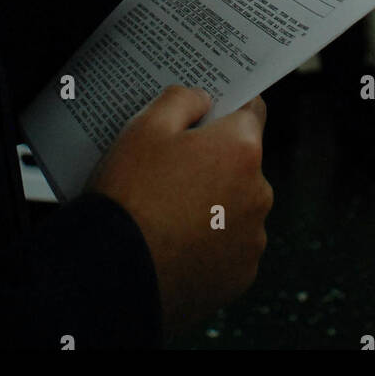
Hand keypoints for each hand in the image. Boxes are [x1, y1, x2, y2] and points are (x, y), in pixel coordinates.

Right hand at [86, 85, 272, 335]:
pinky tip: (175, 243)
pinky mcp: (241, 275)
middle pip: (243, 163)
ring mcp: (252, 239)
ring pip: (237, 207)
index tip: (205, 118)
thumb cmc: (130, 195)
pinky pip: (230, 247)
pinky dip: (210, 243)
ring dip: (215, 205)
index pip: (251, 111)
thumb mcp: (145, 126)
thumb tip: (202, 101)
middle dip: (215, 162)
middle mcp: (259, 193)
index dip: (226, 110)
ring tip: (168, 213)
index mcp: (241, 149)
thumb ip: (182, 99)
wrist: (115, 274)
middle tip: (172, 170)